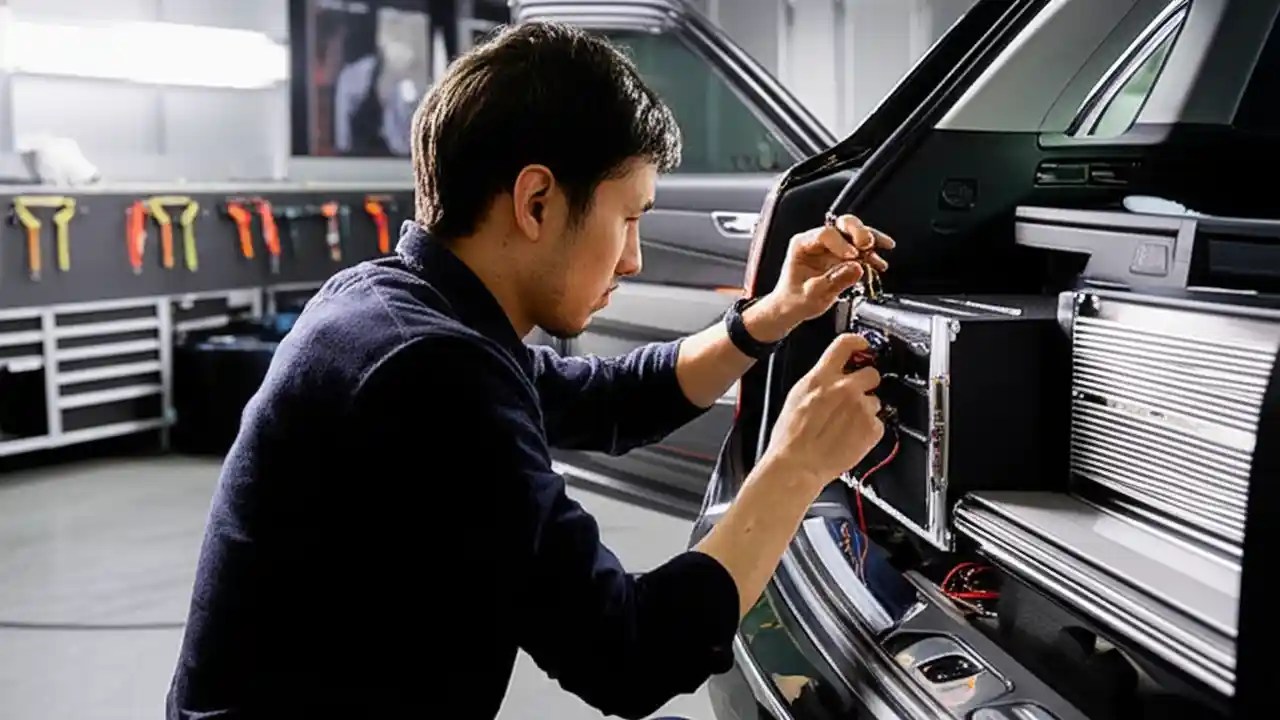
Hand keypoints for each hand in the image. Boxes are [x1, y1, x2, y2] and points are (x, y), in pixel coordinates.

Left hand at [745, 215, 894, 341]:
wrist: (794, 308)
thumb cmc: (794, 300)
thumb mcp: (809, 295)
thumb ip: (832, 281)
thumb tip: (855, 268)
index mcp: (802, 245)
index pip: (825, 234)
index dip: (841, 244)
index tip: (852, 256)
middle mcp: (818, 242)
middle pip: (841, 225)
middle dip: (858, 231)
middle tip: (867, 244)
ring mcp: (832, 248)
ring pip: (855, 233)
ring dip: (871, 239)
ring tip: (884, 246)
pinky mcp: (843, 257)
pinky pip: (861, 250)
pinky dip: (872, 254)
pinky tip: (880, 263)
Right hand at [763, 333, 884, 489]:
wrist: (797, 465)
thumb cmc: (790, 437)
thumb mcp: (797, 396)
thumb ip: (819, 381)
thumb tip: (830, 375)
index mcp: (822, 377)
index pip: (847, 343)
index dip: (859, 342)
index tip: (864, 347)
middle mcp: (845, 388)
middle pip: (871, 372)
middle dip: (866, 382)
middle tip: (855, 396)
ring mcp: (861, 408)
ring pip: (874, 400)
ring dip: (865, 409)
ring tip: (846, 425)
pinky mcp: (872, 428)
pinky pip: (877, 422)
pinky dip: (868, 430)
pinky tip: (851, 437)